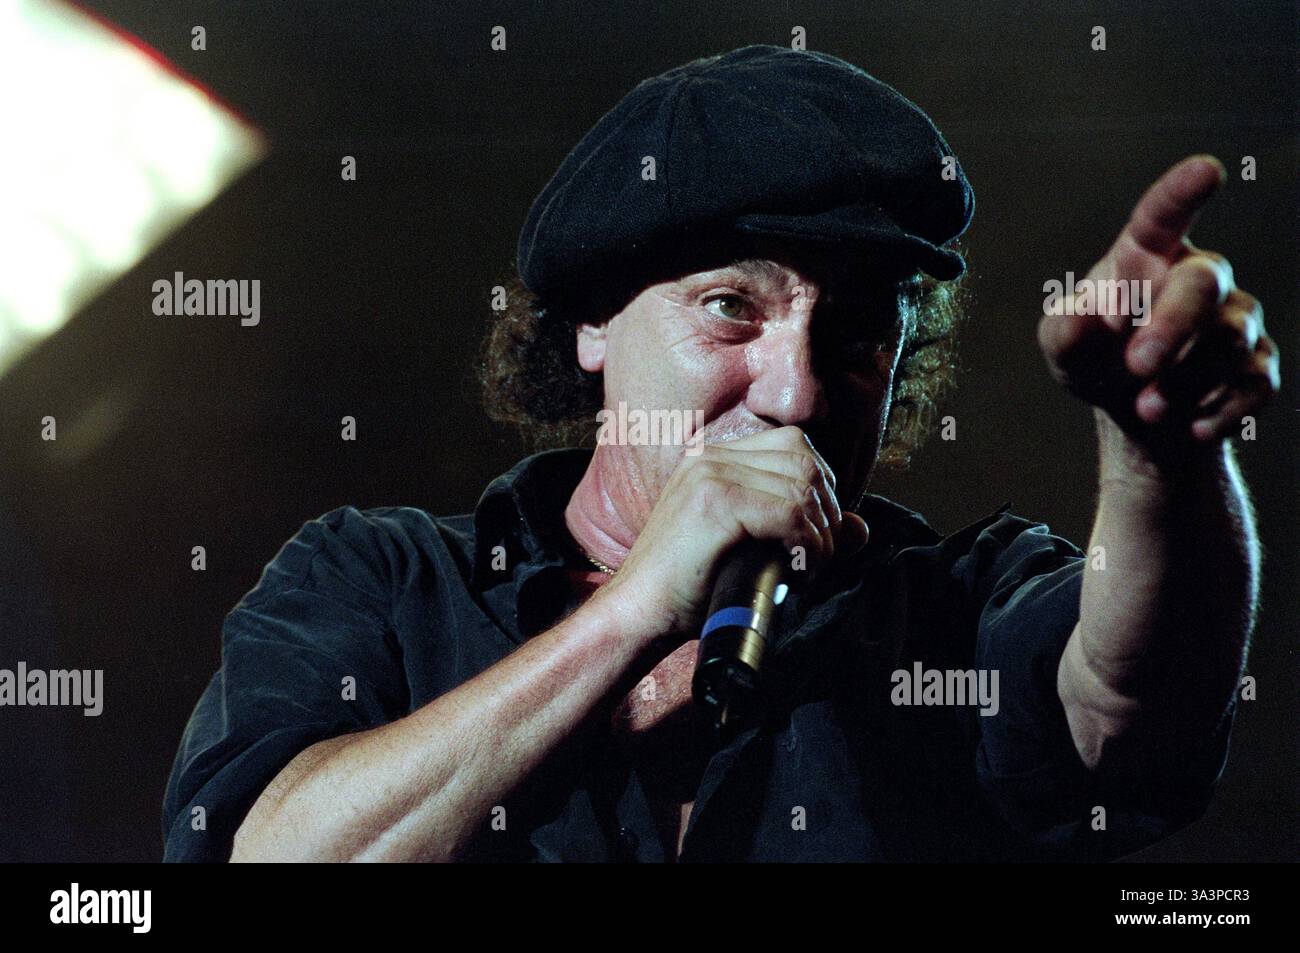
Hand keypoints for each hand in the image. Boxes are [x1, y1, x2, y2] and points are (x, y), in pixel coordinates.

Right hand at [593, 425, 869, 648]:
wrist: (638, 614)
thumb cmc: (688, 590)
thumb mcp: (751, 551)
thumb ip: (803, 531)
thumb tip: (861, 528)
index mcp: (711, 459)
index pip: (793, 446)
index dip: (820, 487)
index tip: (818, 534)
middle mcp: (710, 457)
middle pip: (804, 459)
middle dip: (827, 509)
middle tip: (818, 556)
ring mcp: (710, 475)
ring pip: (802, 486)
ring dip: (820, 532)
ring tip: (807, 567)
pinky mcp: (715, 503)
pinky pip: (789, 512)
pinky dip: (807, 544)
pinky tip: (798, 571)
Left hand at [1037, 155, 1278, 463]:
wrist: (1138, 417)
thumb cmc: (1096, 360)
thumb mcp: (1064, 348)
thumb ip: (1063, 331)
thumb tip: (1080, 316)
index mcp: (1146, 256)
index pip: (1163, 215)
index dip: (1183, 192)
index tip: (1207, 170)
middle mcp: (1199, 277)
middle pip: (1204, 282)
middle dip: (1172, 325)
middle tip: (1135, 364)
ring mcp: (1237, 319)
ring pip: (1229, 340)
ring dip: (1183, 381)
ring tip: (1146, 408)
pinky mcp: (1259, 365)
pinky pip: (1254, 383)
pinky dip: (1217, 411)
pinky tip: (1189, 426)